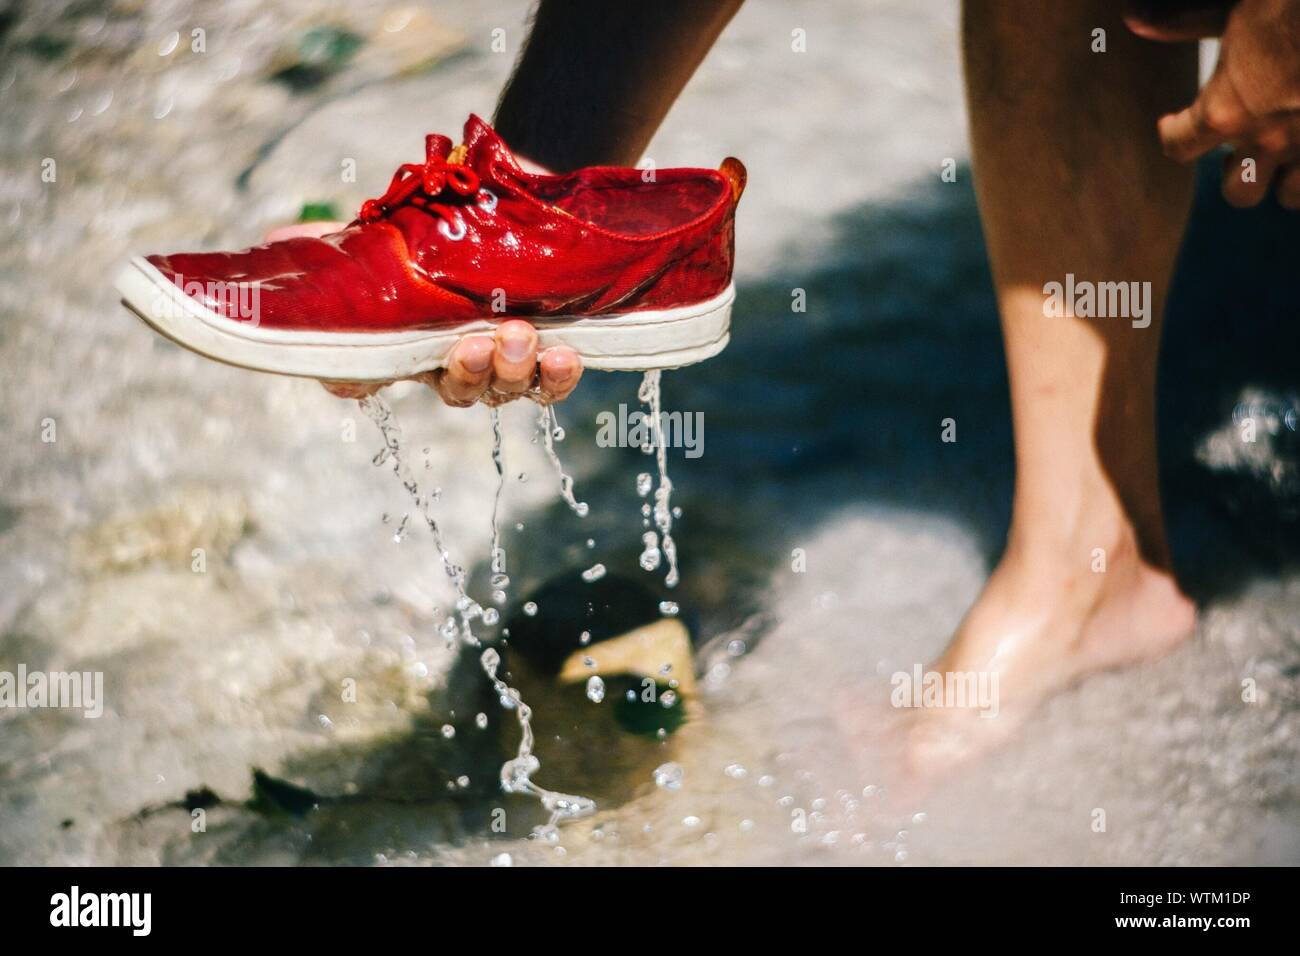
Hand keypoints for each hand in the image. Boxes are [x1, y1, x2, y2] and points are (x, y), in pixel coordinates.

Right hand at [265, 222, 583, 404]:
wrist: (526, 194)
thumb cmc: (453, 216)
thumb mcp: (399, 219)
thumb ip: (348, 238)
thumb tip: (275, 244)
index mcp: (406, 335)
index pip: (366, 374)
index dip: (352, 381)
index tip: (352, 378)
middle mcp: (451, 356)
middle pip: (450, 390)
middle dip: (463, 372)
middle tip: (472, 343)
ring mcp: (502, 358)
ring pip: (502, 389)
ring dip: (508, 369)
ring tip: (517, 334)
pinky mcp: (547, 349)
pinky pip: (549, 383)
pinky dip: (556, 375)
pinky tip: (560, 353)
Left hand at [1127, 0, 1299, 207]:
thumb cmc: (1288, 3)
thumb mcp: (1234, 11)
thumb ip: (1186, 24)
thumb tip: (1134, 19)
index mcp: (1228, 111)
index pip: (1179, 146)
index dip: (1172, 134)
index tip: (1172, 124)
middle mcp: (1270, 139)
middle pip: (1239, 192)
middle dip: (1236, 173)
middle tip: (1238, 149)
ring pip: (1291, 195)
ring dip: (1285, 178)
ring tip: (1285, 153)